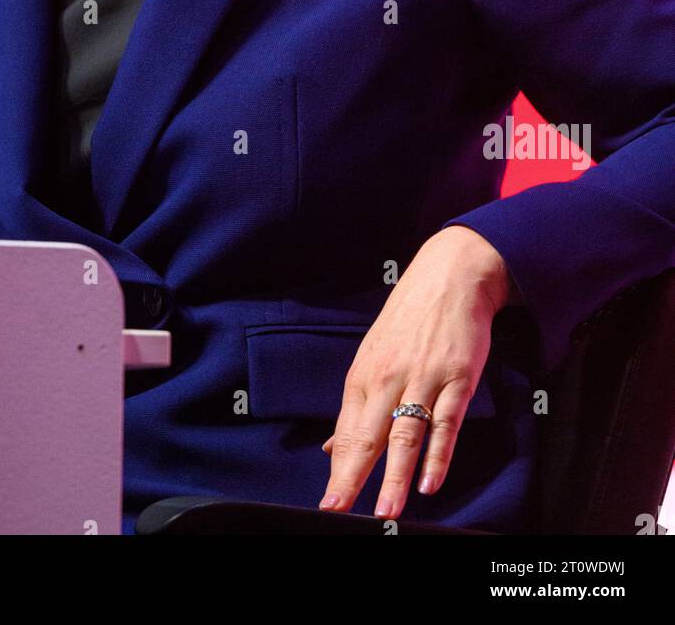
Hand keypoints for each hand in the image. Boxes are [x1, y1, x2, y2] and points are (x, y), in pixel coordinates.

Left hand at [319, 225, 515, 520]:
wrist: (450, 276)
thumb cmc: (409, 319)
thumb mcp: (374, 356)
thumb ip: (357, 407)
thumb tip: (332, 448)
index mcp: (364, 376)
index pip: (347, 432)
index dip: (339, 470)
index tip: (330, 503)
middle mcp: (388, 379)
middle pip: (368, 436)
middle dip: (354, 478)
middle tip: (340, 510)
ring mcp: (423, 379)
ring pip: (406, 435)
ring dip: (396, 476)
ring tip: (388, 511)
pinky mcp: (457, 379)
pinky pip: (446, 423)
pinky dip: (439, 455)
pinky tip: (431, 482)